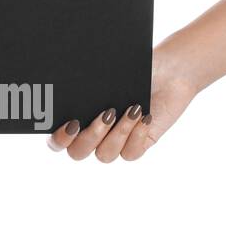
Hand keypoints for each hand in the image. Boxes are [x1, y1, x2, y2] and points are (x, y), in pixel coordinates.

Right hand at [46, 38, 201, 161]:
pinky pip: (131, 154)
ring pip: (105, 155)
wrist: (167, 71)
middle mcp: (93, 134)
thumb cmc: (131, 69)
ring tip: (130, 111)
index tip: (73, 122)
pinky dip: (137, 136)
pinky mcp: (138, 145)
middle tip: (104, 115)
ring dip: (117, 134)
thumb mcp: (107, 76)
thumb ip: (88, 87)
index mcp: (78, 117)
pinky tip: (144, 116)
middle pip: (77, 153)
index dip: (59, 139)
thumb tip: (74, 86)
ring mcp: (115, 142)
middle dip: (89, 137)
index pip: (57, 140)